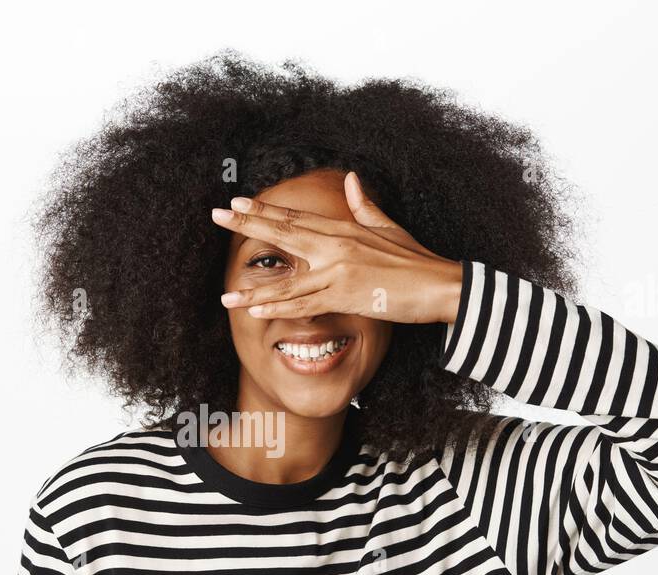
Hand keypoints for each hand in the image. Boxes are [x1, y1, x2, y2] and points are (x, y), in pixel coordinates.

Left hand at [211, 171, 462, 324]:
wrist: (440, 285)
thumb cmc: (416, 260)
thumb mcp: (389, 227)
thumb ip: (365, 205)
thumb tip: (351, 179)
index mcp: (344, 228)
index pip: (296, 217)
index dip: (265, 210)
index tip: (238, 202)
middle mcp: (337, 245)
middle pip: (284, 233)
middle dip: (248, 224)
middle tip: (216, 215)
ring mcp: (339, 271)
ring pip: (289, 281)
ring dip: (255, 290)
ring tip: (226, 296)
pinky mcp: (346, 296)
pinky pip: (306, 304)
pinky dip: (281, 308)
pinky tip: (258, 312)